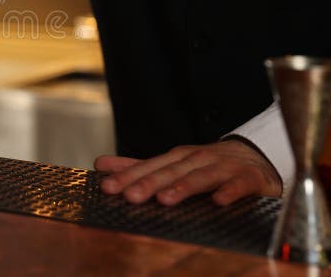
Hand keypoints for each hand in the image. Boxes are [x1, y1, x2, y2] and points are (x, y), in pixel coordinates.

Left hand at [94, 140, 281, 205]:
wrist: (257, 156)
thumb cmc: (207, 164)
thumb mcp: (171, 163)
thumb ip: (137, 166)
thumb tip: (100, 165)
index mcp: (177, 157)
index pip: (149, 167)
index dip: (128, 177)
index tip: (107, 188)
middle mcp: (198, 159)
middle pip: (170, 171)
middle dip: (149, 183)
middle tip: (129, 196)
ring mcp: (223, 167)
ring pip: (201, 177)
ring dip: (183, 187)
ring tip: (165, 199)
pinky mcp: (249, 178)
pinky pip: (239, 185)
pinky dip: (229, 192)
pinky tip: (218, 201)